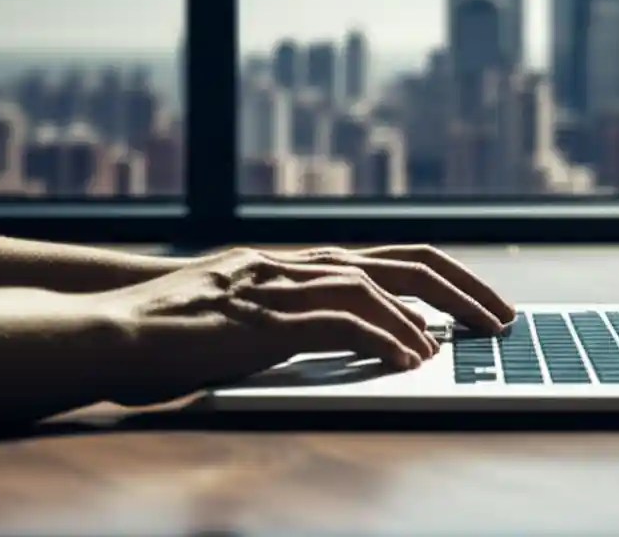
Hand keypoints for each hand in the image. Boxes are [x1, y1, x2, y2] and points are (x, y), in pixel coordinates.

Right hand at [98, 247, 463, 404]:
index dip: (449, 279)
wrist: (115, 326)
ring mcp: (284, 286)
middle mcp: (303, 264)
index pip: (397, 260)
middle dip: (463, 289)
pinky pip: (341, 323)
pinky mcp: (265, 319)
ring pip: (378, 287)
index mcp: (306, 263)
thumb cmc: (183, 330)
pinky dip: (383, 339)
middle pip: (405, 263)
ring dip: (428, 318)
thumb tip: (363, 340)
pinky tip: (410, 360)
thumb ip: (306, 320)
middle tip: (503, 320)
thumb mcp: (258, 316)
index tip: (484, 306)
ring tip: (463, 345)